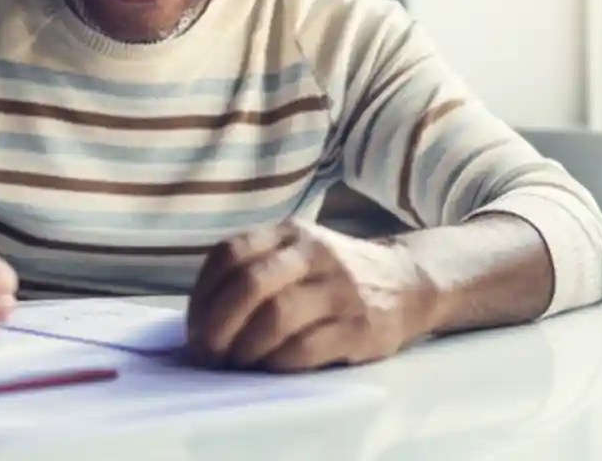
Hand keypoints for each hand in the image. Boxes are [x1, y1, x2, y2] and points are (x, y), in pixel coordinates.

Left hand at [186, 220, 436, 371]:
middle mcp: (314, 254)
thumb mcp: (295, 253)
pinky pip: (305, 348)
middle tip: (208, 352)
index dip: (202, 294)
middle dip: (218, 325)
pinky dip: (276, 363)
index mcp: (288, 233)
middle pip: (250, 284)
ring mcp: (340, 289)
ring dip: (245, 348)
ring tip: (236, 363)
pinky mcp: (361, 327)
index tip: (194, 327)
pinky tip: (269, 367)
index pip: (230, 254)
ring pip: (276, 317)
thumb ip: (254, 271)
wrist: (407, 282)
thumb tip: (200, 323)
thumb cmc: (332, 275)